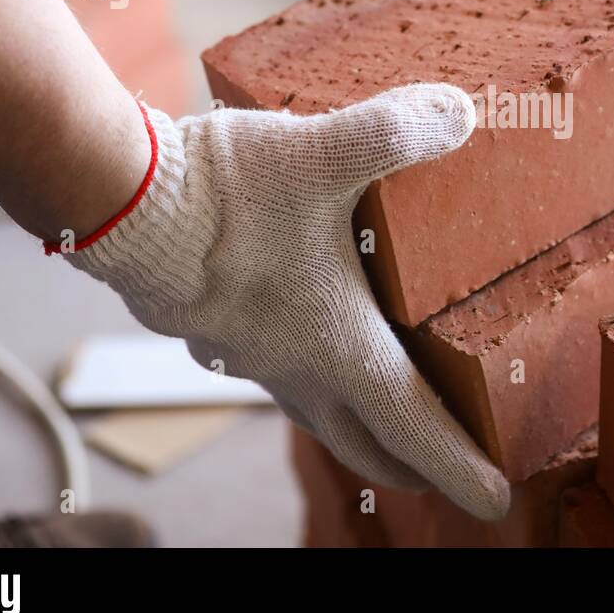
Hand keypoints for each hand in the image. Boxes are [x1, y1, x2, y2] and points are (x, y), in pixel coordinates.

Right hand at [65, 84, 509, 519]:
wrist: (116, 202)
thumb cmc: (225, 193)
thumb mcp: (324, 150)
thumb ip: (396, 132)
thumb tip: (463, 114)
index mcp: (338, 344)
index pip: (414, 426)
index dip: (460, 465)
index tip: (497, 499)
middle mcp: (298, 366)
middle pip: (367, 441)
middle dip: (414, 463)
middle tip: (449, 468)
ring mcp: (253, 355)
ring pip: (320, 412)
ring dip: (361, 426)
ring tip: (387, 411)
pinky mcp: (221, 331)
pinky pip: (281, 375)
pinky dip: (315, 380)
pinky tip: (313, 340)